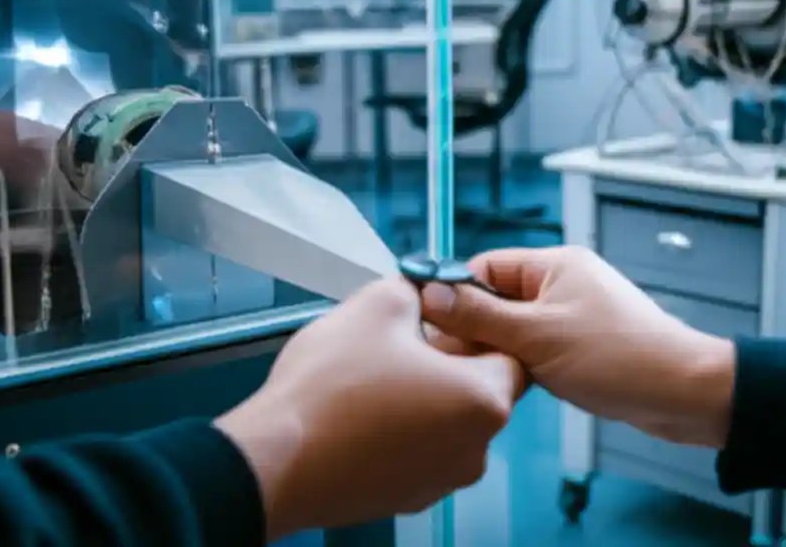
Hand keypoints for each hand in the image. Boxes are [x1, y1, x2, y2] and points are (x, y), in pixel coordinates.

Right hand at [214, 278, 524, 539]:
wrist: (276, 457)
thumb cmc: (330, 387)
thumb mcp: (380, 305)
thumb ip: (419, 289)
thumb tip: (425, 289)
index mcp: (484, 400)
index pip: (508, 352)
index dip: (475, 326)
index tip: (442, 315)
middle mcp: (475, 449)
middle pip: (478, 389)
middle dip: (446, 359)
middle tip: (403, 339)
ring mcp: (442, 479)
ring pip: (446, 420)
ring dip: (421, 394)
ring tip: (374, 373)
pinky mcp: (408, 496)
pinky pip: (418, 449)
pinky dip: (400, 427)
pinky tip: (361, 408)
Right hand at [419, 246, 734, 447]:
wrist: (683, 394)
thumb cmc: (620, 358)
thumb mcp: (537, 337)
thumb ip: (480, 316)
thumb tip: (430, 294)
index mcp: (554, 264)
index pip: (484, 268)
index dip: (455, 296)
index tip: (432, 327)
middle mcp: (562, 283)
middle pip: (495, 299)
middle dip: (475, 330)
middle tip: (455, 363)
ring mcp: (572, 314)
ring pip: (513, 329)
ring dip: (499, 352)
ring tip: (489, 377)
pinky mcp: (581, 344)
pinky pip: (535, 348)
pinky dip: (521, 366)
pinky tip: (514, 387)